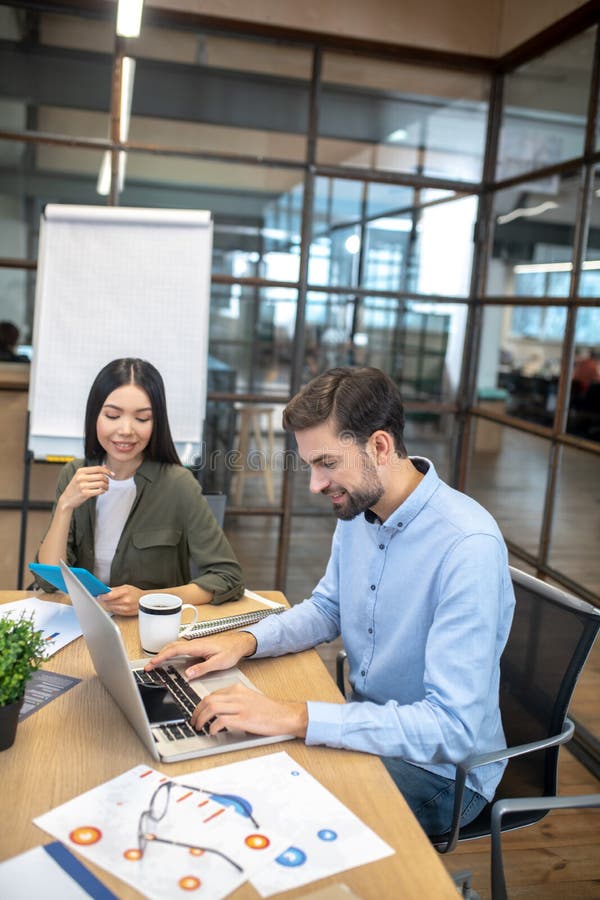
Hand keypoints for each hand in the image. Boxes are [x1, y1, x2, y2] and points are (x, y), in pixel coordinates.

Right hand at [59, 465, 113, 510]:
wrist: (67, 499)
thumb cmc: (75, 487)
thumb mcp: (81, 476)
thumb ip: (93, 471)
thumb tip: (105, 466)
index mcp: (80, 471)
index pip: (98, 468)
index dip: (107, 471)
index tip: (112, 474)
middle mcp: (81, 477)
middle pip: (101, 476)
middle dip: (107, 480)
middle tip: (107, 483)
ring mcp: (82, 486)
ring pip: (101, 484)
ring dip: (106, 486)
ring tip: (106, 488)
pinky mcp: (85, 494)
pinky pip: (99, 491)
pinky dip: (103, 491)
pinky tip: (102, 491)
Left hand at [102, 584, 142, 615]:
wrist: (145, 600)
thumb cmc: (135, 593)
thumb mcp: (126, 587)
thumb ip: (114, 589)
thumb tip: (103, 591)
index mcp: (125, 591)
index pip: (109, 595)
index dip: (102, 596)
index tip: (98, 595)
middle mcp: (126, 600)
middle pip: (108, 602)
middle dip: (104, 600)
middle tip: (101, 597)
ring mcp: (126, 608)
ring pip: (110, 607)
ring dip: (107, 604)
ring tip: (108, 601)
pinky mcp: (125, 614)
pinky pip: (114, 611)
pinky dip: (112, 608)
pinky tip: (114, 605)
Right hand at [144, 631, 256, 675]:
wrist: (239, 643)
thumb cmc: (231, 651)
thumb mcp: (219, 662)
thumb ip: (203, 668)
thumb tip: (188, 674)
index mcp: (197, 646)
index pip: (174, 650)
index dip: (161, 657)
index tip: (152, 664)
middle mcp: (194, 643)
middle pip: (171, 647)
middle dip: (157, 656)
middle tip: (148, 667)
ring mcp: (195, 644)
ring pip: (174, 646)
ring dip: (163, 653)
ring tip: (154, 663)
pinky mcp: (196, 646)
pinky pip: (179, 647)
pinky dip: (170, 652)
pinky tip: (169, 658)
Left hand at [190, 682, 307, 738]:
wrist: (286, 715)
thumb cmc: (270, 710)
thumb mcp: (250, 699)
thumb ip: (235, 701)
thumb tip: (218, 712)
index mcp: (238, 689)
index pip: (213, 694)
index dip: (201, 705)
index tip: (198, 713)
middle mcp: (238, 695)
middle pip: (208, 700)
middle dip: (197, 712)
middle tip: (194, 721)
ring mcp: (240, 706)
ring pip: (211, 708)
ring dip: (201, 719)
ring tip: (200, 727)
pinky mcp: (244, 719)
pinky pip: (221, 721)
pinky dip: (213, 727)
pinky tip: (213, 732)